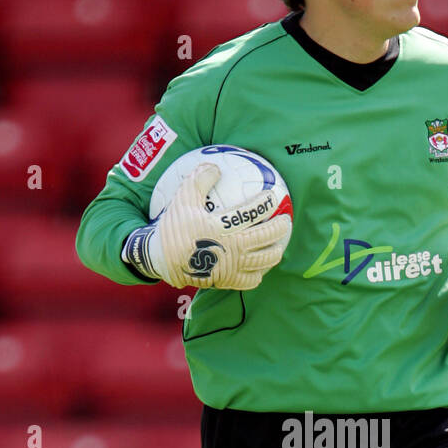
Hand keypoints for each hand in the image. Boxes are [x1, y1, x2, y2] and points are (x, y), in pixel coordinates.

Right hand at [122, 163, 291, 289]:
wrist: (161, 260)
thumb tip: (215, 166)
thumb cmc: (173, 228)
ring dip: (275, 251)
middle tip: (286, 221)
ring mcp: (232, 267)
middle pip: (267, 237)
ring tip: (279, 245)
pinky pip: (252, 280)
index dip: (266, 203)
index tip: (273, 197)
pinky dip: (259, 274)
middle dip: (281, 228)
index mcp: (223, 227)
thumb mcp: (182, 199)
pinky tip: (260, 268)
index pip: (253, 212)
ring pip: (265, 261)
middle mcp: (232, 248)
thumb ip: (199, 180)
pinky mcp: (228, 282)